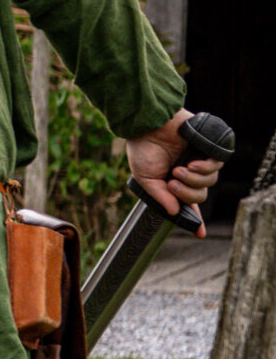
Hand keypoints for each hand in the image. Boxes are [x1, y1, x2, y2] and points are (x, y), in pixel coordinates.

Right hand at [127, 108, 223, 223]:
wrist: (148, 125)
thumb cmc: (142, 149)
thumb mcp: (145, 178)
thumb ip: (160, 196)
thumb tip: (175, 211)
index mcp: (173, 182)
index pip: (187, 204)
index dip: (194, 219)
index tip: (200, 233)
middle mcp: (188, 174)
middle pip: (200, 196)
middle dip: (187, 193)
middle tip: (173, 182)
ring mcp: (200, 161)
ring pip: (209, 183)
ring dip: (194, 179)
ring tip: (179, 168)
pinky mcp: (209, 149)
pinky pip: (216, 167)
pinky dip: (205, 168)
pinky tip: (192, 162)